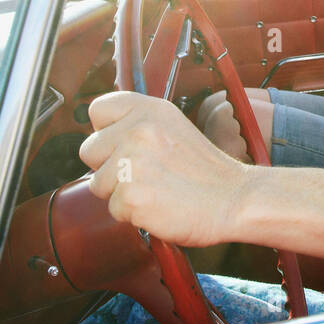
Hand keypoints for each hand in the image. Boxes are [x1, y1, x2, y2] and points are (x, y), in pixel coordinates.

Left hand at [80, 91, 246, 246]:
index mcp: (150, 110)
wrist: (234, 199)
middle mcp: (139, 131)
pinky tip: (157, 205)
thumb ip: (139, 125)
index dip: (106, 131)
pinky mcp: (131, 196)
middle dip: (108, 166)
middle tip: (142, 173)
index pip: (98, 110)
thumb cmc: (206, 171)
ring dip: (120, 192)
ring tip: (153, 189)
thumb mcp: (174, 127)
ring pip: (98, 183)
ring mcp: (133, 163)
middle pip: (89, 150)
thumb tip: (103, 135)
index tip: (121, 143)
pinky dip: (132, 214)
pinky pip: (113, 209)